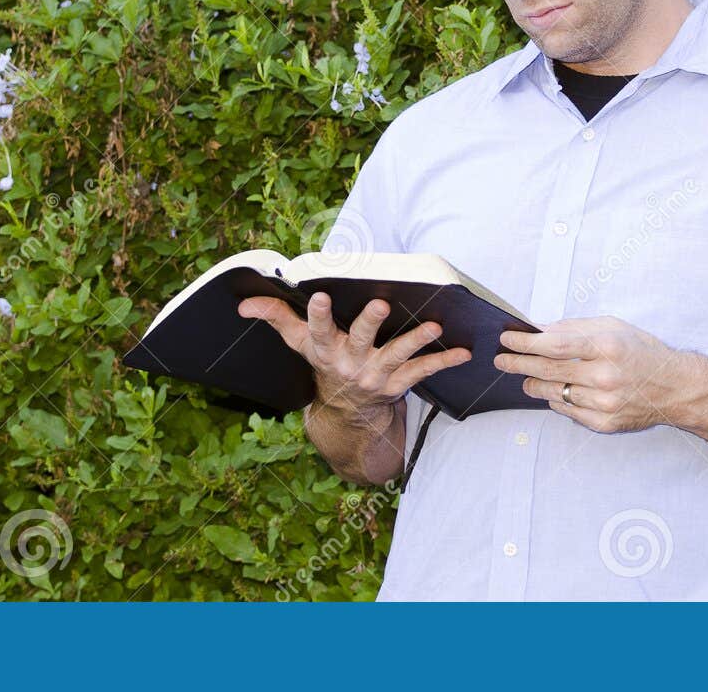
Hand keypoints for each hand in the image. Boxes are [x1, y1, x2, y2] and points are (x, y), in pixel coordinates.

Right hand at [238, 291, 470, 418]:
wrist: (347, 412)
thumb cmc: (325, 363)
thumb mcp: (299, 343)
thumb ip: (276, 318)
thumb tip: (244, 302)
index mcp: (325, 349)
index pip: (317, 329)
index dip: (318, 314)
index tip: (321, 296)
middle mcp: (350, 362)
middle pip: (360, 339)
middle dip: (370, 322)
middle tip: (382, 304)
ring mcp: (376, 375)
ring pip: (397, 354)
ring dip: (416, 340)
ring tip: (433, 326)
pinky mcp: (398, 384)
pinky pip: (423, 372)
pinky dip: (444, 361)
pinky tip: (462, 352)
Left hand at [494, 315, 687, 433]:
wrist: (675, 389)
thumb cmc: (642, 352)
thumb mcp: (613, 327)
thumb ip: (575, 328)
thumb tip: (540, 330)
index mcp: (607, 347)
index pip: (554, 345)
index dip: (525, 343)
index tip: (507, 338)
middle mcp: (604, 376)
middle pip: (548, 370)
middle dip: (518, 363)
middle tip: (502, 359)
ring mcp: (604, 403)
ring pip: (553, 393)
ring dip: (532, 383)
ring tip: (524, 376)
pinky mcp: (604, 423)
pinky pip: (566, 410)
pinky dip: (555, 399)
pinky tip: (551, 390)